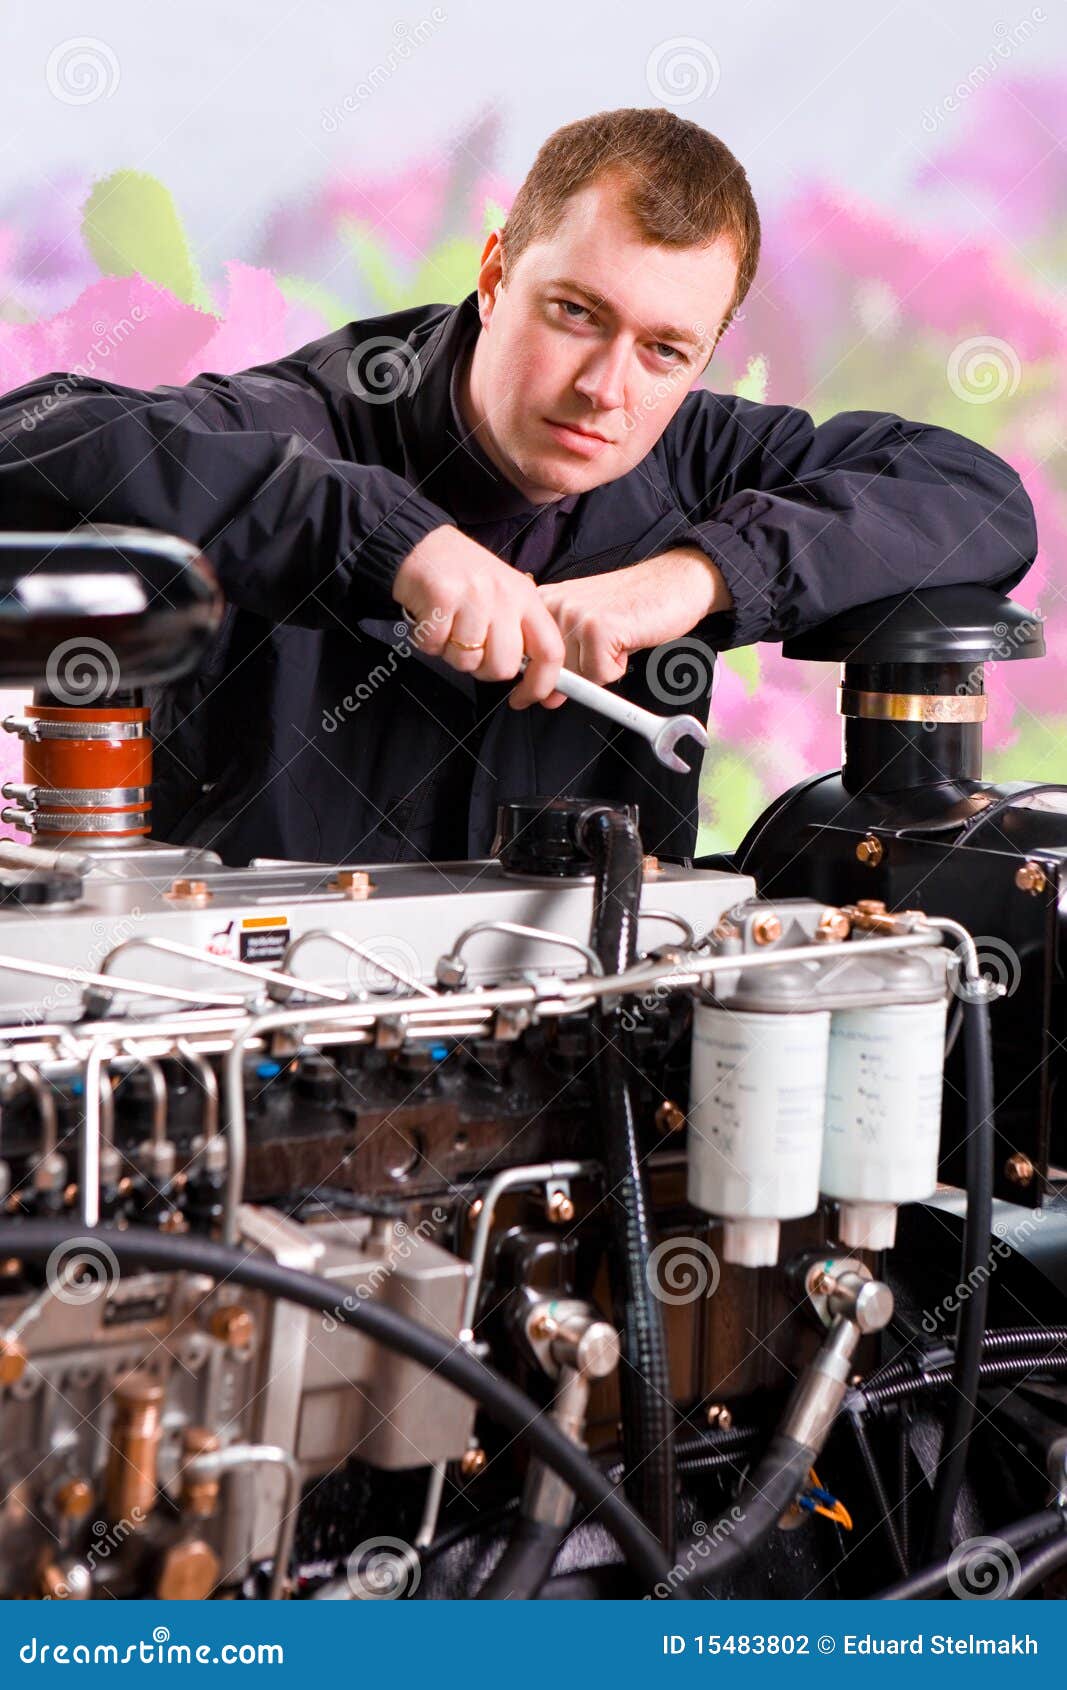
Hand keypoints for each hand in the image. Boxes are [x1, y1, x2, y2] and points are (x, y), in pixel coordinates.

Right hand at [392, 525, 564, 706]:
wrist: (422, 545)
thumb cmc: (464, 578)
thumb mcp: (506, 595)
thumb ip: (520, 632)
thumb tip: (533, 679)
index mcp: (526, 598)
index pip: (550, 651)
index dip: (541, 685)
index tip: (525, 699)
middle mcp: (504, 596)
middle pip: (504, 667)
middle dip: (484, 669)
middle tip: (471, 647)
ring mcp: (473, 596)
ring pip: (468, 662)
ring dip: (452, 654)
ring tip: (449, 626)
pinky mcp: (441, 597)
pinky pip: (436, 647)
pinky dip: (429, 642)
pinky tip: (431, 620)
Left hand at [535, 547, 731, 686]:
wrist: (673, 581)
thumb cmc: (632, 604)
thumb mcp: (587, 626)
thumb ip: (562, 658)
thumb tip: (546, 697)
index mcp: (545, 601)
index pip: (529, 657)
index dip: (542, 676)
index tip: (542, 684)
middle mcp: (553, 604)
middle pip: (554, 672)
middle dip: (583, 670)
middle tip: (605, 645)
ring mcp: (574, 615)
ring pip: (577, 677)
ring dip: (602, 668)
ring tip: (617, 638)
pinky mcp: (597, 628)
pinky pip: (599, 676)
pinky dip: (617, 668)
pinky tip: (626, 639)